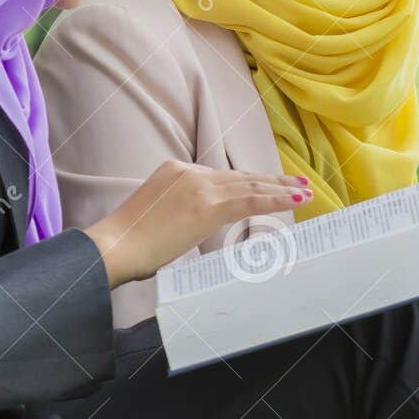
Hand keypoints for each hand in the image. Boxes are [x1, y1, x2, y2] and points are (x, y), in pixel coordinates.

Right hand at [82, 159, 311, 286]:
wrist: (113, 247)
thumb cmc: (127, 244)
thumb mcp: (156, 217)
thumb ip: (179, 214)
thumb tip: (192, 227)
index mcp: (175, 171)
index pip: (222, 177)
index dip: (249, 182)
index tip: (269, 186)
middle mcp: (189, 172)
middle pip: (240, 176)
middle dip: (272, 181)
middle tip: (298, 183)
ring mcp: (198, 186)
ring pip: (250, 186)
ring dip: (281, 190)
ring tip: (305, 192)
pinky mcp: (207, 206)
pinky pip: (250, 201)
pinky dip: (276, 200)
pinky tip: (294, 201)